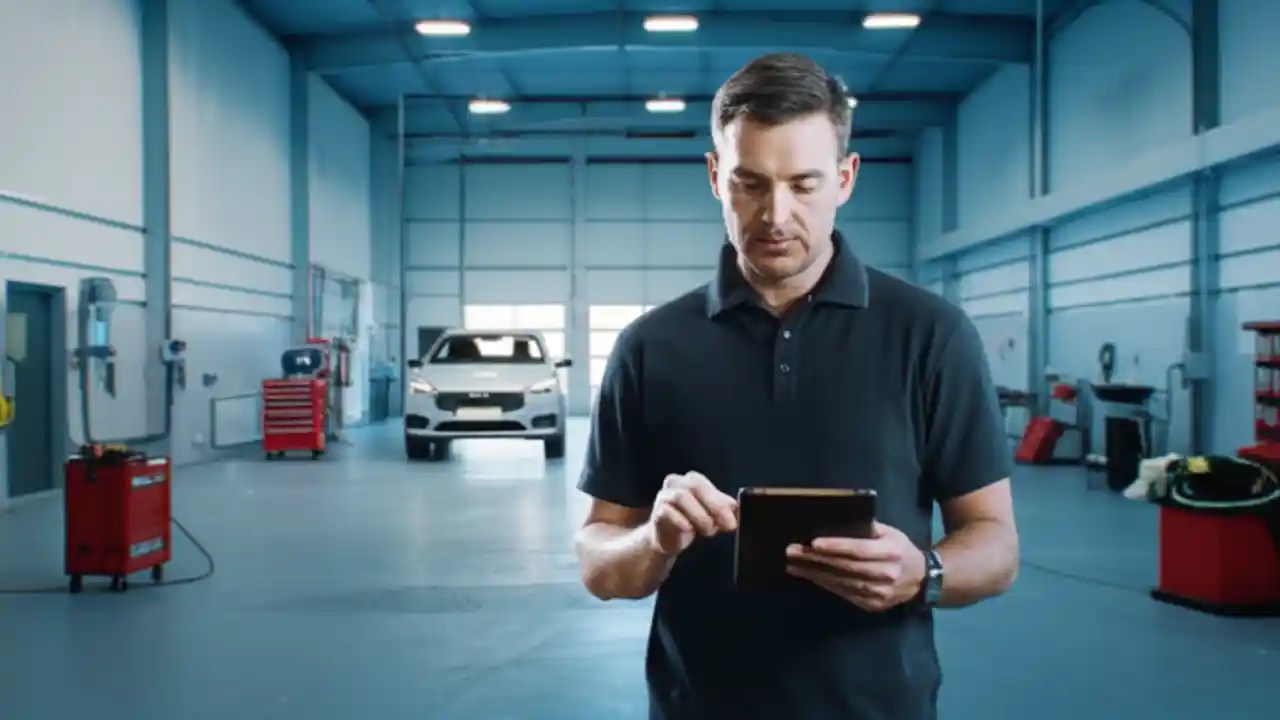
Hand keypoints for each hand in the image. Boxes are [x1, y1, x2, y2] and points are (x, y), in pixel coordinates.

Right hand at [646, 472, 738, 556]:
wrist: (668, 539)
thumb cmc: (693, 522)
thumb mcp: (714, 516)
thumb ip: (726, 510)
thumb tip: (737, 511)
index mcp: (693, 480)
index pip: (707, 485)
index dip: (720, 502)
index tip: (732, 522)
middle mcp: (676, 482)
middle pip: (695, 487)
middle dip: (713, 506)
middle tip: (725, 526)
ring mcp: (664, 496)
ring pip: (680, 497)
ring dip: (699, 515)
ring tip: (708, 530)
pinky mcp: (656, 512)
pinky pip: (666, 512)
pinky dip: (680, 521)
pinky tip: (689, 530)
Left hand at [785, 521, 926, 611]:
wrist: (922, 580)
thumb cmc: (901, 550)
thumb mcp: (890, 533)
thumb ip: (867, 528)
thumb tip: (836, 522)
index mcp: (891, 552)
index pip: (858, 550)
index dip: (835, 547)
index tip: (812, 543)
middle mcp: (886, 574)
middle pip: (845, 567)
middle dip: (815, 559)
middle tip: (791, 552)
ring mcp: (879, 593)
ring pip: (841, 583)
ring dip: (814, 574)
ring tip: (793, 565)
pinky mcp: (873, 605)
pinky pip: (844, 594)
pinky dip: (826, 584)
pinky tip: (811, 576)